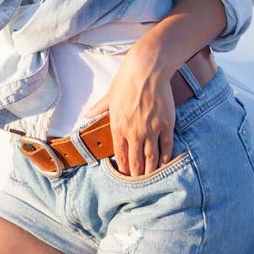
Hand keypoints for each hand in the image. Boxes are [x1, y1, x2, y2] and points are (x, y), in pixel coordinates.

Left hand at [85, 44, 175, 176]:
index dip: (123, 169)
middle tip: (138, 183)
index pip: (120, 156)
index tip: (126, 177)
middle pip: (136, 162)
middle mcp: (134, 133)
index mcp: (118, 127)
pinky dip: (166, 158)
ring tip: (150, 179)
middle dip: (136, 175)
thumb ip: (98, 108)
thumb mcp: (109, 96)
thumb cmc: (126, 80)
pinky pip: (166, 147)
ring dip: (150, 171)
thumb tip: (86, 114)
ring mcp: (151, 130)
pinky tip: (164, 164)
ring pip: (151, 158)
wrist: (146, 69)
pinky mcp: (166, 125)